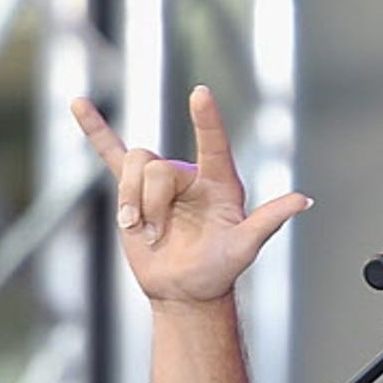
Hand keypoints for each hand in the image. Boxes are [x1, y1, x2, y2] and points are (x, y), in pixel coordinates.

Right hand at [72, 86, 311, 303]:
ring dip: (131, 205)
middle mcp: (191, 175)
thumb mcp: (245, 247)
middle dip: (152, 205)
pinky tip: (78, 104)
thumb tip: (304, 199)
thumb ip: (269, 220)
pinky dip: (95, 129)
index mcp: (221, 182)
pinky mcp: (133, 192)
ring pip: (132, 168)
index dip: (207, 119)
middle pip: (157, 168)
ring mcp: (161, 181)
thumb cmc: (220, 269)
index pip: (214, 144)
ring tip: (144, 234)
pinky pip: (112, 153)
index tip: (201, 93)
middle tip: (160, 237)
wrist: (185, 289)